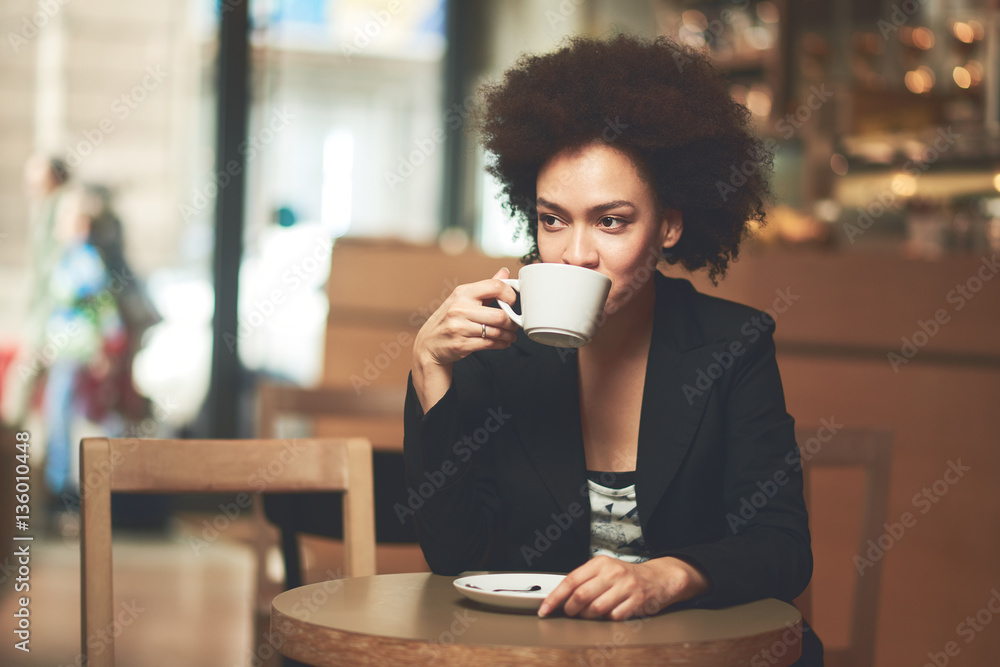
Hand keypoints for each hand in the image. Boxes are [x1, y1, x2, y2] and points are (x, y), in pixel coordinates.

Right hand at [411, 268, 518, 410]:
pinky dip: (502, 344)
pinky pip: (490, 344)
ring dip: (509, 335)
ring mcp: (459, 327)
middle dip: (512, 322)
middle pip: (499, 315)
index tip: (513, 302)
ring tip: (510, 335)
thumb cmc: (450, 319)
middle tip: (514, 324)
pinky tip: (503, 342)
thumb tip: (504, 272)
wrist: (429, 343)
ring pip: (496, 331)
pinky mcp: (461, 344)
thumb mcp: (464, 299)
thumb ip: (486, 287)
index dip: (510, 295)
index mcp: (462, 293)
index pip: (494, 286)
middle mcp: (459, 308)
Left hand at [538, 556, 709, 620]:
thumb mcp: (604, 570)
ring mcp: (626, 586)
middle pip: (581, 596)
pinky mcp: (637, 601)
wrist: (658, 578)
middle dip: (570, 610)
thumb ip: (584, 580)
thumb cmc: (626, 576)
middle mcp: (612, 572)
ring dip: (588, 616)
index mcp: (600, 563)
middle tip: (570, 613)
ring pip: (595, 609)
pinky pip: (613, 617)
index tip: (545, 609)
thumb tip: (559, 598)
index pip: (570, 581)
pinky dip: (608, 619)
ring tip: (589, 614)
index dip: (554, 598)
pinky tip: (610, 613)